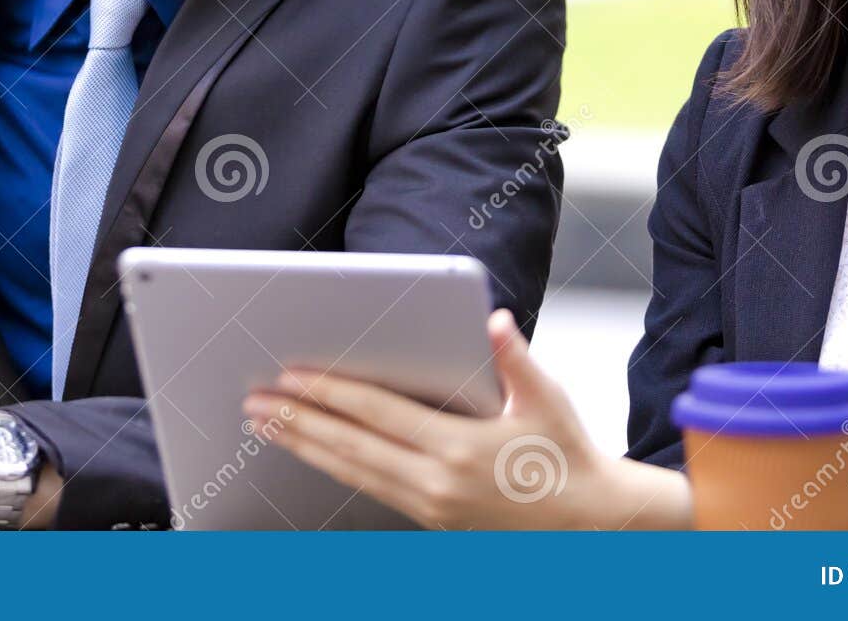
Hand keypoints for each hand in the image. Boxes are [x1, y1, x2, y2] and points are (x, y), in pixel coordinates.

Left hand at [243, 309, 691, 529]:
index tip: (291, 376)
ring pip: (352, 473)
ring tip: (267, 426)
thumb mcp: (548, 401)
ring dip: (305, 447)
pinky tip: (313, 451)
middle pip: (351, 447)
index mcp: (461, 448)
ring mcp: (431, 507)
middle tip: (255, 402)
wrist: (592, 526)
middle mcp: (438, 483)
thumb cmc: (568, 456)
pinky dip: (335, 468)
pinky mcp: (431, 521)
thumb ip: (515, 358)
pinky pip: (370, 489)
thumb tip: (492, 320)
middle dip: (298, 422)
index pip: (379, 414)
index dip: (330, 393)